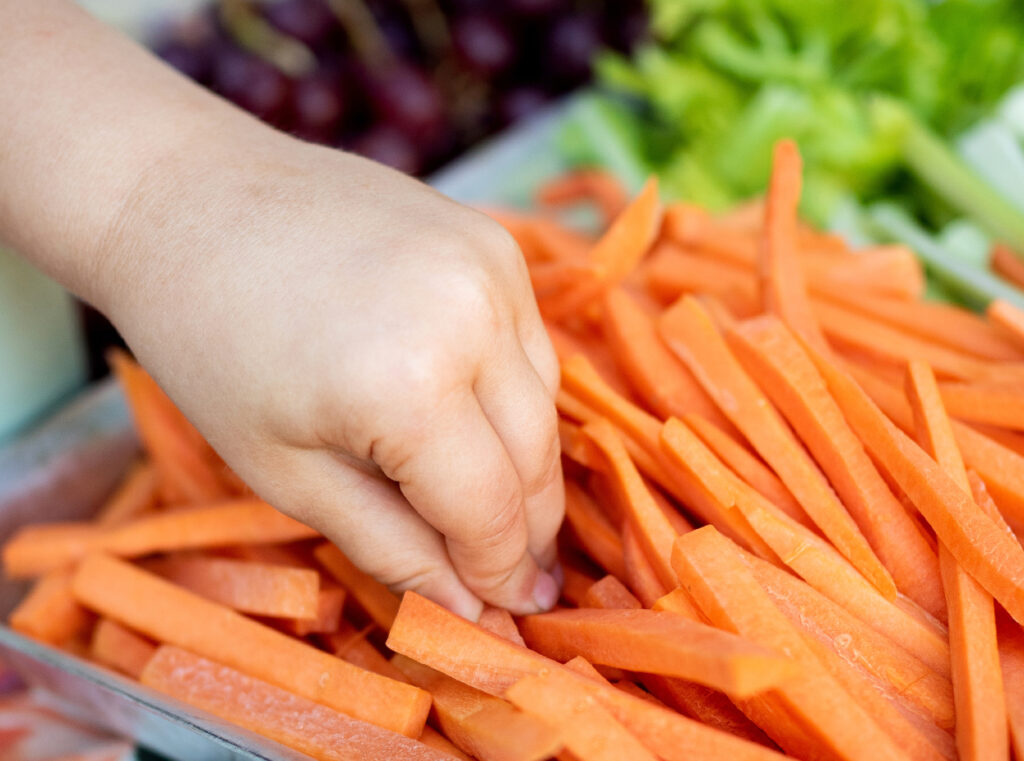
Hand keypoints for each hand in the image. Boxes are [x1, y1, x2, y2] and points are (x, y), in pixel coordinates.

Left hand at [95, 133, 563, 619]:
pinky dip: (513, 392)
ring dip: (526, 461)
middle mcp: (471, 317)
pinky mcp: (493, 238)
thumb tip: (471, 610)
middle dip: (527, 527)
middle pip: (535, 456)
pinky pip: (529, 341)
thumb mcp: (288, 474)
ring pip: (544, 399)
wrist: (190, 200)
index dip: (500, 571)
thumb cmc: (211, 348)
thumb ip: (392, 547)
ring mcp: (490, 267)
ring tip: (491, 502)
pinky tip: (478, 418)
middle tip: (516, 574)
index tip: (506, 611)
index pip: (490, 510)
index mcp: (407, 387)